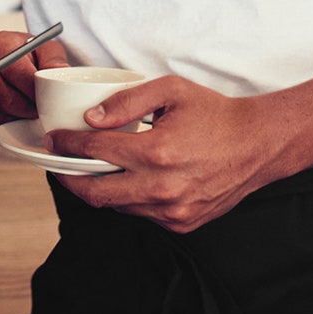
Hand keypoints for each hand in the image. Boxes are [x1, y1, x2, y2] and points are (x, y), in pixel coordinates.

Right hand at [0, 30, 69, 120]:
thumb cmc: (21, 51)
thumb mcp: (41, 46)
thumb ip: (53, 58)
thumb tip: (61, 72)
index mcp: (0, 45)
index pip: (23, 77)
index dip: (37, 93)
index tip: (47, 99)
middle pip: (8, 99)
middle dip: (29, 109)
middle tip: (40, 110)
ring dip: (18, 116)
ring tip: (29, 109)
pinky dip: (4, 120)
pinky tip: (13, 113)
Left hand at [47, 74, 273, 231]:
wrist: (257, 144)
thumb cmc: (216, 114)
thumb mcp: (170, 90)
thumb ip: (127, 101)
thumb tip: (92, 118)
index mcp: (157, 152)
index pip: (95, 151)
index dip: (68, 144)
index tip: (55, 139)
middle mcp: (163, 188)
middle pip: (96, 192)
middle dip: (68, 178)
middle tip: (57, 164)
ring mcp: (172, 211)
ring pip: (117, 206)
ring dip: (97, 189)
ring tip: (88, 168)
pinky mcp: (181, 223)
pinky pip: (141, 214)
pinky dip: (127, 198)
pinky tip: (127, 179)